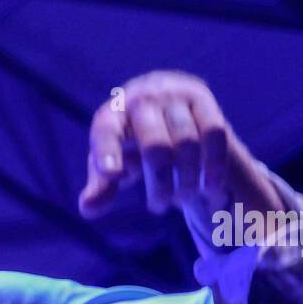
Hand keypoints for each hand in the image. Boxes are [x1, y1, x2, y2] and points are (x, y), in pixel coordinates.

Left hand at [78, 70, 281, 221]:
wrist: (164, 107)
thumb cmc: (129, 144)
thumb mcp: (112, 164)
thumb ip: (101, 186)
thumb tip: (88, 208)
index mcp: (111, 114)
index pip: (105, 132)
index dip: (107, 152)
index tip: (112, 174)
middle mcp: (142, 99)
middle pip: (156, 146)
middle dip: (161, 184)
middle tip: (158, 207)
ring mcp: (174, 95)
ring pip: (187, 143)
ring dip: (187, 180)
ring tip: (181, 199)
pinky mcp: (202, 99)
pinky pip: (214, 133)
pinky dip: (213, 165)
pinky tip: (209, 188)